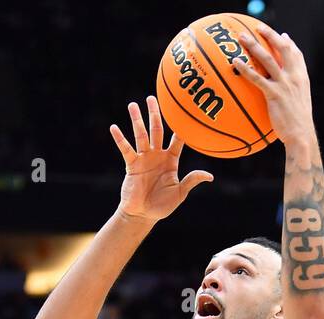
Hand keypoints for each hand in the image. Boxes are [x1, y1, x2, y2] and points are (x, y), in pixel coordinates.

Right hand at [110, 96, 212, 223]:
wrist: (143, 214)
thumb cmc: (162, 205)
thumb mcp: (179, 193)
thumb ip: (191, 181)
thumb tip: (209, 176)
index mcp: (171, 159)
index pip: (178, 139)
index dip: (181, 127)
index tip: (185, 111)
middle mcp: (157, 155)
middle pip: (157, 129)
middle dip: (155, 114)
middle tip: (153, 97)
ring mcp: (144, 158)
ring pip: (141, 135)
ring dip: (137, 120)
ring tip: (133, 105)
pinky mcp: (132, 165)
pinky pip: (126, 149)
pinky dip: (120, 139)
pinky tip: (114, 127)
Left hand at [232, 22, 314, 146]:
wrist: (301, 134)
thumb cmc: (298, 124)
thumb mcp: (299, 104)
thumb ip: (293, 93)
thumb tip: (284, 91)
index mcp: (302, 78)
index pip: (297, 55)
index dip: (289, 44)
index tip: (282, 35)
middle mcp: (294, 77)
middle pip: (282, 49)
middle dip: (270, 35)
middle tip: (258, 27)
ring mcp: (284, 84)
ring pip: (267, 59)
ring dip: (253, 45)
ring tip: (241, 37)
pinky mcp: (274, 94)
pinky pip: (257, 78)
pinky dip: (245, 68)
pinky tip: (235, 63)